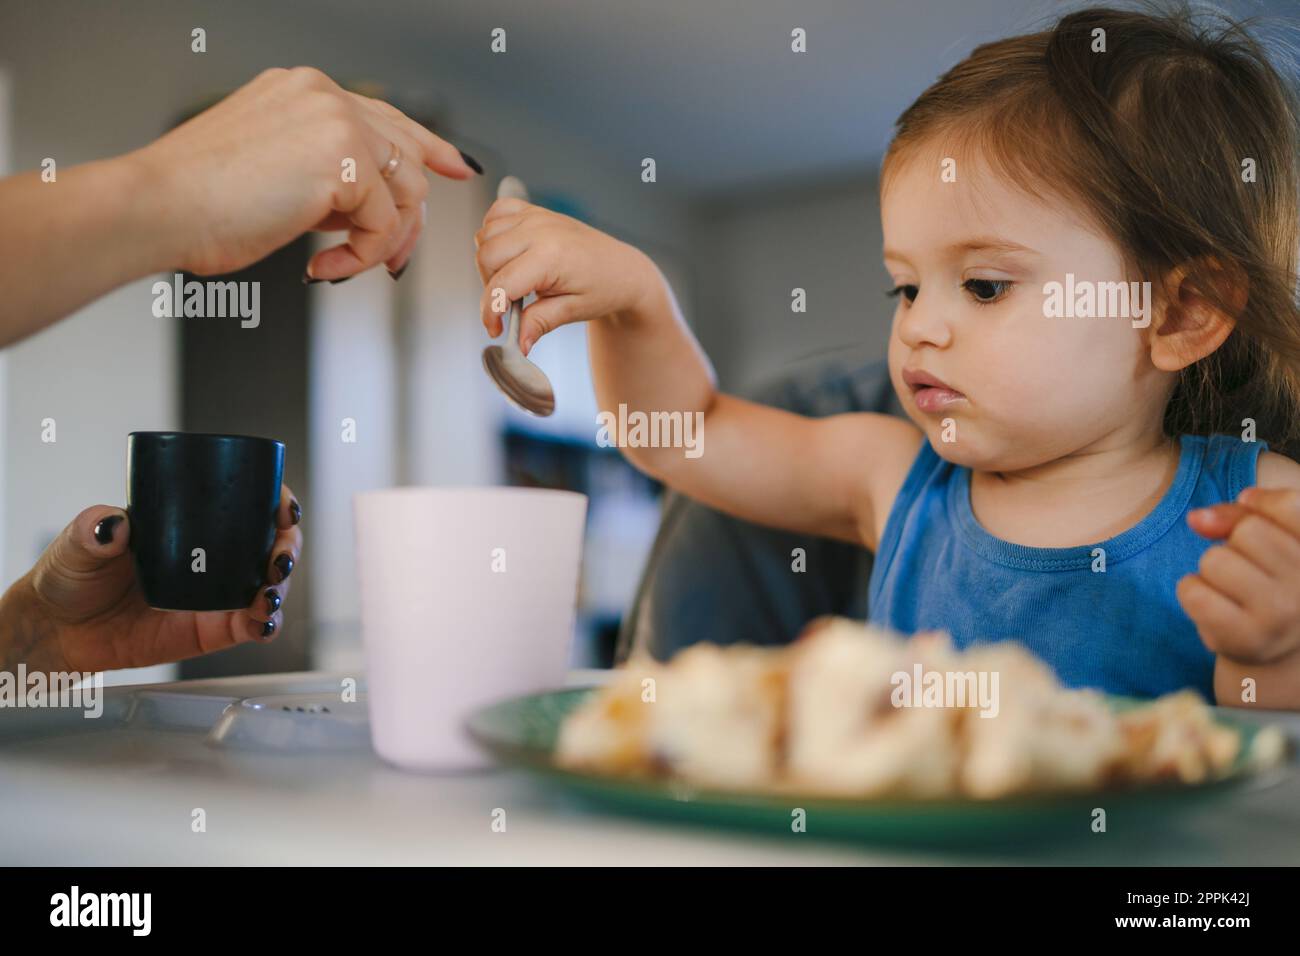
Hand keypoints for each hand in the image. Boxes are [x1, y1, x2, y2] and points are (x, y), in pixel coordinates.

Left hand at [2, 486, 301, 674]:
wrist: (55, 629)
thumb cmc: (70, 576)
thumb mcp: (79, 539)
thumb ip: (95, 529)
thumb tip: (115, 525)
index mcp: (191, 525)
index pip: (247, 506)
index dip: (276, 503)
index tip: (283, 507)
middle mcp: (211, 559)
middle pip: (271, 546)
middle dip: (289, 547)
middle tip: (281, 555)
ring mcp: (213, 597)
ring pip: (269, 586)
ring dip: (281, 586)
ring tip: (269, 592)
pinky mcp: (208, 632)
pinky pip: (248, 627)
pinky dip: (264, 624)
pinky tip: (262, 621)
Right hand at [134, 66, 479, 280]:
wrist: (158, 208)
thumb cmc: (198, 203)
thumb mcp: (274, 175)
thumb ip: (327, 176)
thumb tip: (369, 206)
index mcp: (304, 91)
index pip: (386, 116)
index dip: (426, 146)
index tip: (454, 167)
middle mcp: (324, 94)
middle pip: (407, 155)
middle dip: (408, 215)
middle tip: (394, 257)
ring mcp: (337, 121)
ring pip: (404, 191)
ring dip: (381, 241)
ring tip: (343, 263)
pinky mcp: (345, 159)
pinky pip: (384, 223)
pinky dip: (362, 257)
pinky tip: (323, 265)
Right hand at [474, 199, 655, 352]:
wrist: (621, 269)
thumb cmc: (603, 288)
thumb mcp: (573, 310)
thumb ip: (540, 322)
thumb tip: (518, 343)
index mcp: (551, 255)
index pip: (502, 284)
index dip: (491, 311)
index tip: (495, 329)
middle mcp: (540, 229)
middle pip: (486, 257)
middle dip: (490, 287)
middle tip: (509, 305)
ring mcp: (536, 217)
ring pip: (485, 236)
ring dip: (489, 262)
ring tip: (512, 281)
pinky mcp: (534, 211)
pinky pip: (496, 213)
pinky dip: (492, 232)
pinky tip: (507, 253)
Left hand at [1179, 487, 1299, 663]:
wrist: (1273, 648)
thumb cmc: (1268, 581)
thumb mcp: (1267, 540)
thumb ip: (1237, 516)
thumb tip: (1196, 518)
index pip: (1290, 505)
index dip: (1261, 505)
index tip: (1255, 517)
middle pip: (1247, 531)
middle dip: (1235, 544)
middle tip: (1250, 572)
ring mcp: (1283, 615)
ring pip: (1215, 559)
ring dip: (1211, 570)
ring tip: (1233, 591)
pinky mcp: (1246, 638)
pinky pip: (1192, 591)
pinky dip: (1191, 592)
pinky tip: (1213, 606)